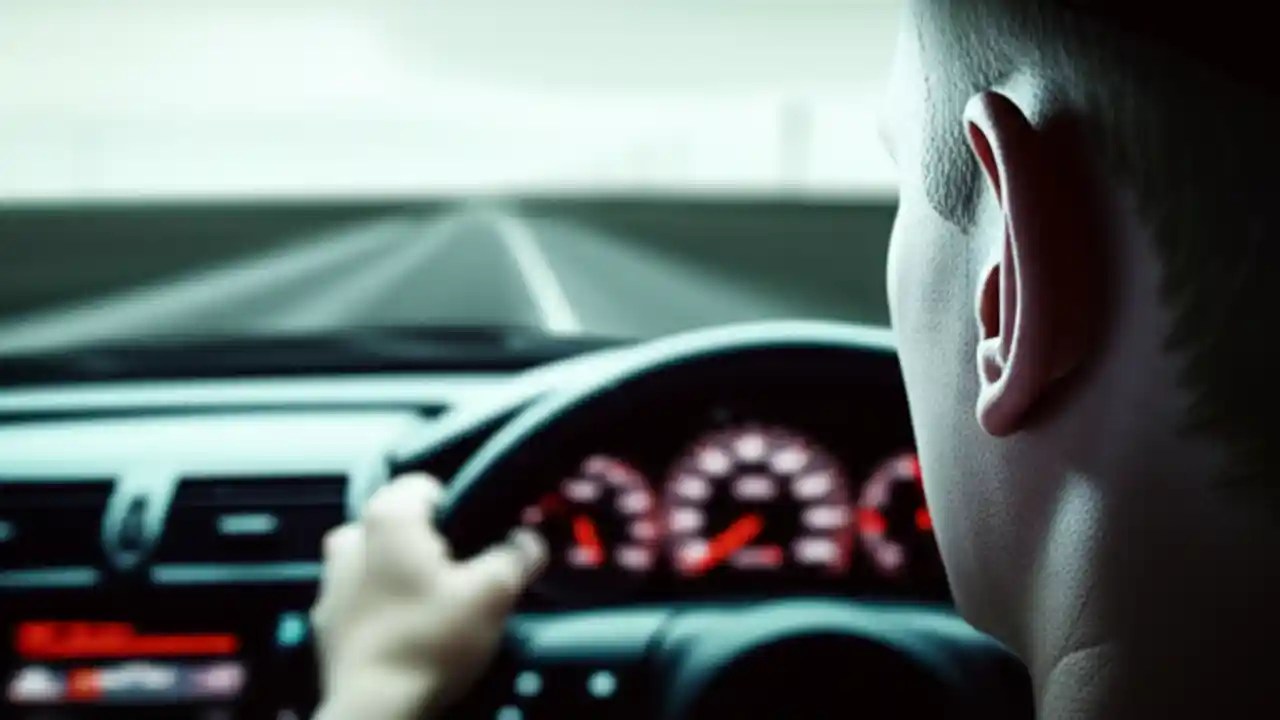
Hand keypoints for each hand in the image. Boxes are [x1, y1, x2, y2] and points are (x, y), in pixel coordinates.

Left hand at [310, 473, 546, 719]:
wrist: (376, 710)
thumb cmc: (428, 643)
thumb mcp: (493, 593)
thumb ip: (516, 556)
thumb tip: (529, 542)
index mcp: (388, 517)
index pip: (426, 484)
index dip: (460, 507)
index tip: (477, 540)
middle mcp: (350, 540)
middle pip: (400, 524)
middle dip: (429, 544)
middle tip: (460, 578)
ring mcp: (331, 583)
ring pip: (378, 561)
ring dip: (403, 575)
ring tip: (435, 608)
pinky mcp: (328, 623)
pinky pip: (362, 599)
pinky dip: (384, 608)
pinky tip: (411, 633)